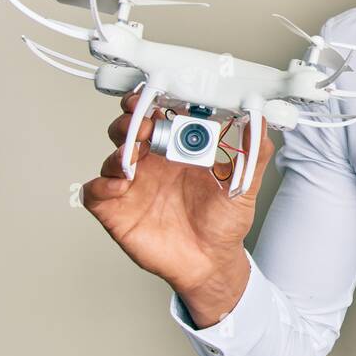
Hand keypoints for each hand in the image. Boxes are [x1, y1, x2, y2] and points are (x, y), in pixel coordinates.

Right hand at [79, 89, 275, 296]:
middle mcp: (152, 164)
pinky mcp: (117, 210)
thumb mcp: (244, 185)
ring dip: (118, 149)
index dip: (152, 101)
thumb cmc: (223, 223)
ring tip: (133, 154)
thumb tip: (260, 119)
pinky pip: (95, 192)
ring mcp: (132, 186)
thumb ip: (253, 153)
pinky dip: (100, 184)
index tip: (157, 93)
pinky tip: (119, 185)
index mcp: (178, 150)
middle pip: (127, 129)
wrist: (211, 262)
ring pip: (111, 156)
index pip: (157, 115)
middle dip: (131, 119)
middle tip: (144, 124)